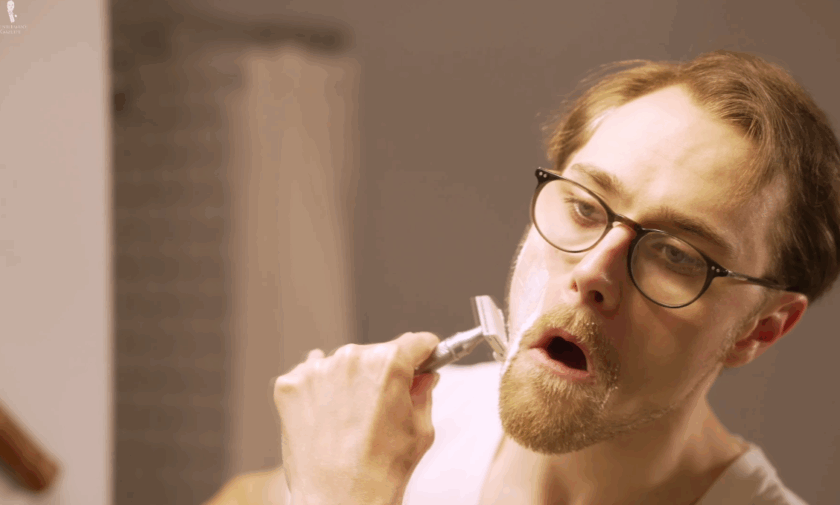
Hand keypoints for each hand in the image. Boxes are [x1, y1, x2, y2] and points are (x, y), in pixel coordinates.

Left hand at [273, 332, 440, 504]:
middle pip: (376, 353)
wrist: (338, 501)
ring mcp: (316, 370)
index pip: (415, 342)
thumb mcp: (420, 429)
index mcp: (388, 363)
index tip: (423, 357)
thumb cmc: (380, 471)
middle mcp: (351, 358)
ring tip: (349, 420)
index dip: (424, 353)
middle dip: (382, 374)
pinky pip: (310, 376)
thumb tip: (423, 378)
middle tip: (381, 408)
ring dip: (348, 382)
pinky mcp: (290, 386)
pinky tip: (327, 419)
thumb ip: (423, 393)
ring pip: (341, 364)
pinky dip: (319, 392)